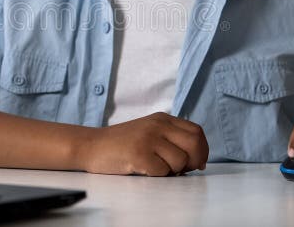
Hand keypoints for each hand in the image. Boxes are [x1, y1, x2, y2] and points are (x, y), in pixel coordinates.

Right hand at [77, 112, 208, 175]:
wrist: (91, 145)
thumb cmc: (121, 144)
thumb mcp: (149, 131)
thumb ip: (172, 139)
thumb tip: (199, 160)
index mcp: (162, 119)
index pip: (197, 132)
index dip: (202, 150)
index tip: (196, 162)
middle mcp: (157, 125)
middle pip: (195, 144)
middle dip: (194, 162)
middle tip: (182, 170)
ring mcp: (148, 138)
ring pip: (180, 161)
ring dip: (172, 171)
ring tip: (155, 167)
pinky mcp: (139, 154)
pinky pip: (162, 172)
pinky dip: (156, 175)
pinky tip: (142, 169)